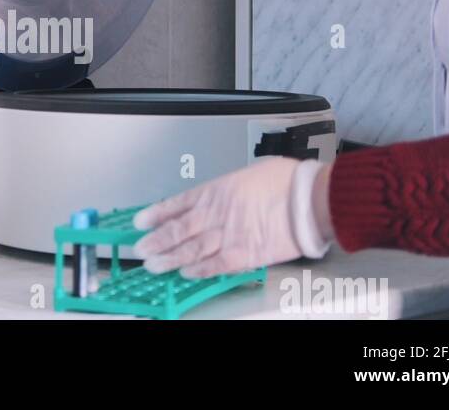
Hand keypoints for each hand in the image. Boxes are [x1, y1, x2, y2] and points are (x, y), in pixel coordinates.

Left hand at [133, 158, 333, 278]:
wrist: (309, 198)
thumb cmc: (286, 181)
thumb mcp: (248, 174)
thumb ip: (228, 189)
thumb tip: (222, 196)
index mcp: (216, 190)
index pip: (176, 203)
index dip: (156, 214)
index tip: (140, 222)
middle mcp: (216, 212)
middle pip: (177, 229)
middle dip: (155, 241)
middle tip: (139, 249)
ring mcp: (228, 234)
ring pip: (189, 249)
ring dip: (168, 258)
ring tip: (153, 265)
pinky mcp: (244, 254)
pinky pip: (215, 265)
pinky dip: (198, 270)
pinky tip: (185, 273)